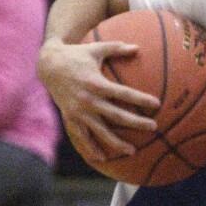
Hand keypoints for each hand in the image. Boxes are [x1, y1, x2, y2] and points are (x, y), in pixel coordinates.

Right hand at [37, 37, 158, 162]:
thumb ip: (117, 48)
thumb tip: (138, 47)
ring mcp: (78, 111)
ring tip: (133, 151)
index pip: (123, 93)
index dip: (140, 99)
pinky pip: (81, 137)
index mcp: (96, 83)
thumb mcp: (96, 48)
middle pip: (116, 115)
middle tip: (153, 128)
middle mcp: (88, 100)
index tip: (156, 105)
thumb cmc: (76, 54)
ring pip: (100, 131)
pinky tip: (102, 159)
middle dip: (136, 123)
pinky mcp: (70, 117)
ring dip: (116, 142)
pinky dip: (90, 148)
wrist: (48, 64)